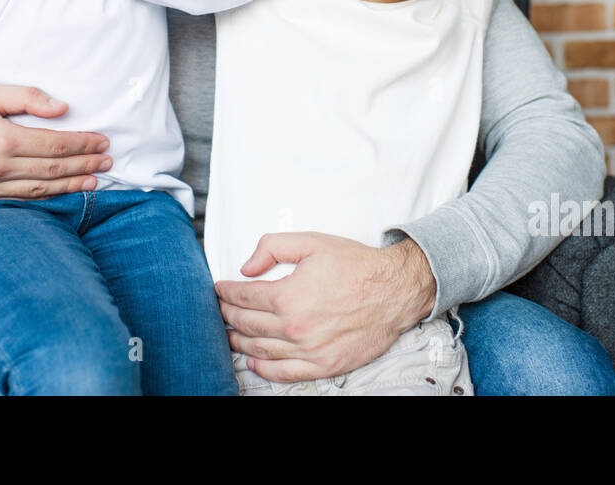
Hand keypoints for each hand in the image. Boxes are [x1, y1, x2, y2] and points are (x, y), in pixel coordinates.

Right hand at [0, 86, 111, 206]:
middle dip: (85, 165)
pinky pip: (21, 203)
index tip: (103, 142)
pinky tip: (63, 194)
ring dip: (72, 185)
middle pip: (53, 169)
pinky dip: (46, 199)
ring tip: (95, 180)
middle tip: (108, 161)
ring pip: (41, 190)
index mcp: (1, 139)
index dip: (83, 143)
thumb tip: (63, 107)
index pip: (55, 143)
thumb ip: (26, 97)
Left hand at [216, 232, 435, 382]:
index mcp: (288, 296)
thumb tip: (246, 267)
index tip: (220, 290)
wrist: (394, 290)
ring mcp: (309, 350)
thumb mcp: (311, 242)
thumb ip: (272, 248)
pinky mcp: (324, 365)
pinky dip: (264, 368)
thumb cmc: (357, 266)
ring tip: (229, 334)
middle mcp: (294, 328)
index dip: (226, 293)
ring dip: (240, 342)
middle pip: (247, 324)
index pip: (243, 297)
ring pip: (261, 350)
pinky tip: (254, 361)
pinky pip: (285, 372)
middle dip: (228, 315)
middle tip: (221, 309)